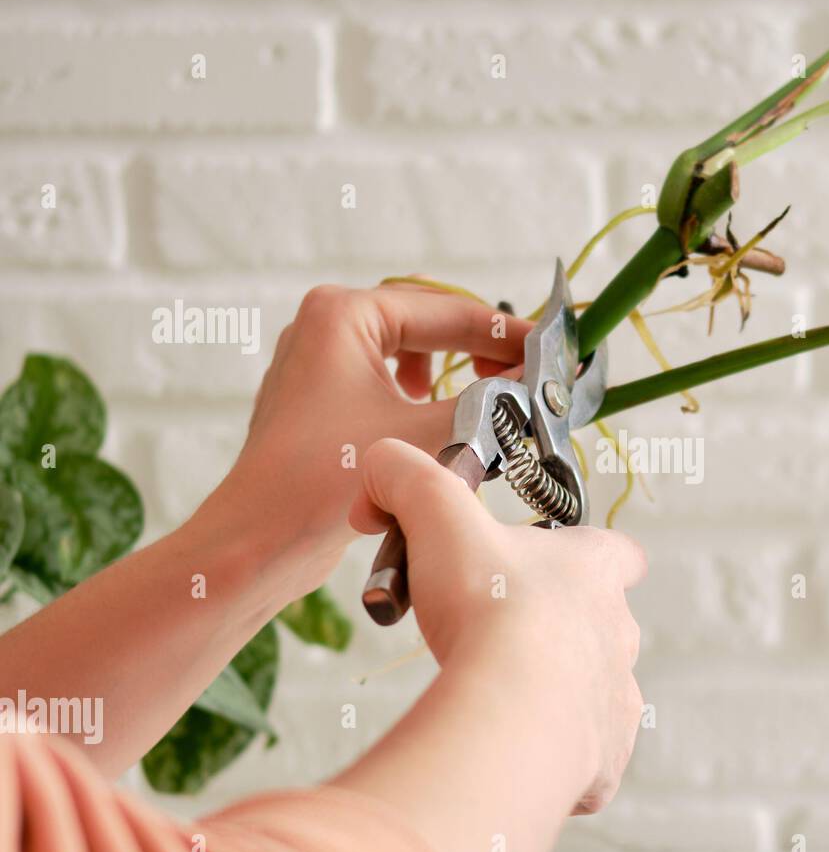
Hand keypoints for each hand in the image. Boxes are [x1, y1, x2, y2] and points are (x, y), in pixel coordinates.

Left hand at [208, 284, 530, 592]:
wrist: (260, 540)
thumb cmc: (325, 480)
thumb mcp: (423, 435)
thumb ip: (485, 400)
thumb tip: (529, 381)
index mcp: (343, 314)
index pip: (445, 310)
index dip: (501, 333)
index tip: (544, 352)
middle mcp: (324, 324)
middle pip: (425, 322)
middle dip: (475, 348)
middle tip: (521, 375)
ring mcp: (317, 360)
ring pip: (406, 350)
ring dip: (449, 369)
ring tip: (484, 395)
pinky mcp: (317, 397)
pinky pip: (384, 379)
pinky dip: (419, 394)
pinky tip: (437, 421)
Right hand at [350, 438, 646, 812]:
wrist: (512, 710)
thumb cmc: (489, 609)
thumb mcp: (438, 520)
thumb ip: (408, 477)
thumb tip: (379, 462)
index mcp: (594, 572)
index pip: (618, 553)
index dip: (593, 554)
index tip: (559, 560)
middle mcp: (619, 633)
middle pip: (603, 625)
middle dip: (557, 630)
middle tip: (497, 637)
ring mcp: (616, 699)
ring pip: (594, 692)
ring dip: (556, 693)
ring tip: (498, 698)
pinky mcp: (605, 758)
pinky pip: (587, 758)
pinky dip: (555, 758)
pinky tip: (512, 753)